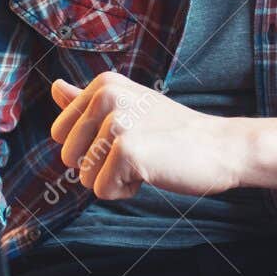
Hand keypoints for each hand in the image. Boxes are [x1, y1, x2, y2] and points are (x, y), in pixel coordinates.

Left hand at [49, 72, 242, 200]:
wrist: (221, 148)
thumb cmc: (173, 132)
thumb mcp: (129, 107)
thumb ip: (87, 100)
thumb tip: (55, 87)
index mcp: (103, 84)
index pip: (60, 133)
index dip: (90, 148)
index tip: (126, 138)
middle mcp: (105, 96)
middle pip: (69, 156)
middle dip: (100, 166)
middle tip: (140, 151)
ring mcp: (116, 122)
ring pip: (84, 176)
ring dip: (115, 179)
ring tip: (148, 159)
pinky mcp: (126, 150)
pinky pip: (102, 190)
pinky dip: (126, 191)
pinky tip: (152, 172)